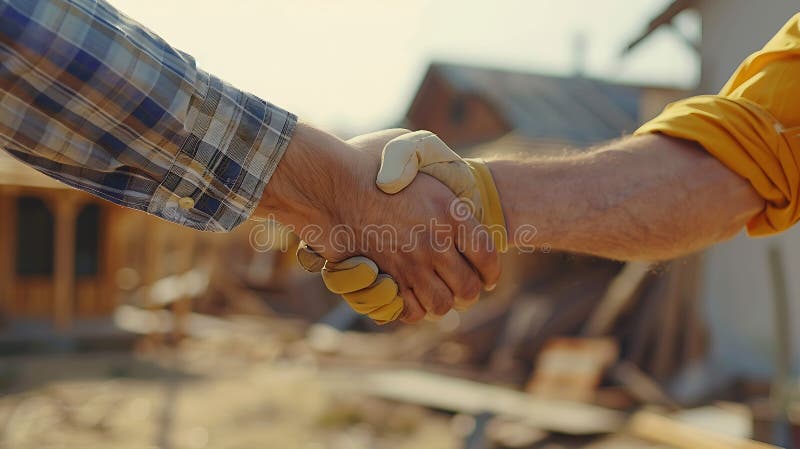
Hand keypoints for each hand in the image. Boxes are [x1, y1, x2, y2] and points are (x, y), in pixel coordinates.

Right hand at [259, 124, 500, 322]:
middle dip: (468, 292)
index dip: (491, 272)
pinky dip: (412, 309)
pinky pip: (408, 310)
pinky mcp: (383, 280)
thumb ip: (441, 165)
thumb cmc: (365, 162)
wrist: (326, 184)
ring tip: (435, 295)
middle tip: (462, 289)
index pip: (487, 255)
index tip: (487, 278)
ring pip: (441, 305)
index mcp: (450, 210)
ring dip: (440, 303)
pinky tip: (409, 298)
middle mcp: (435, 243)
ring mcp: (409, 265)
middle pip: (468, 288)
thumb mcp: (413, 150)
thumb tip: (457, 175)